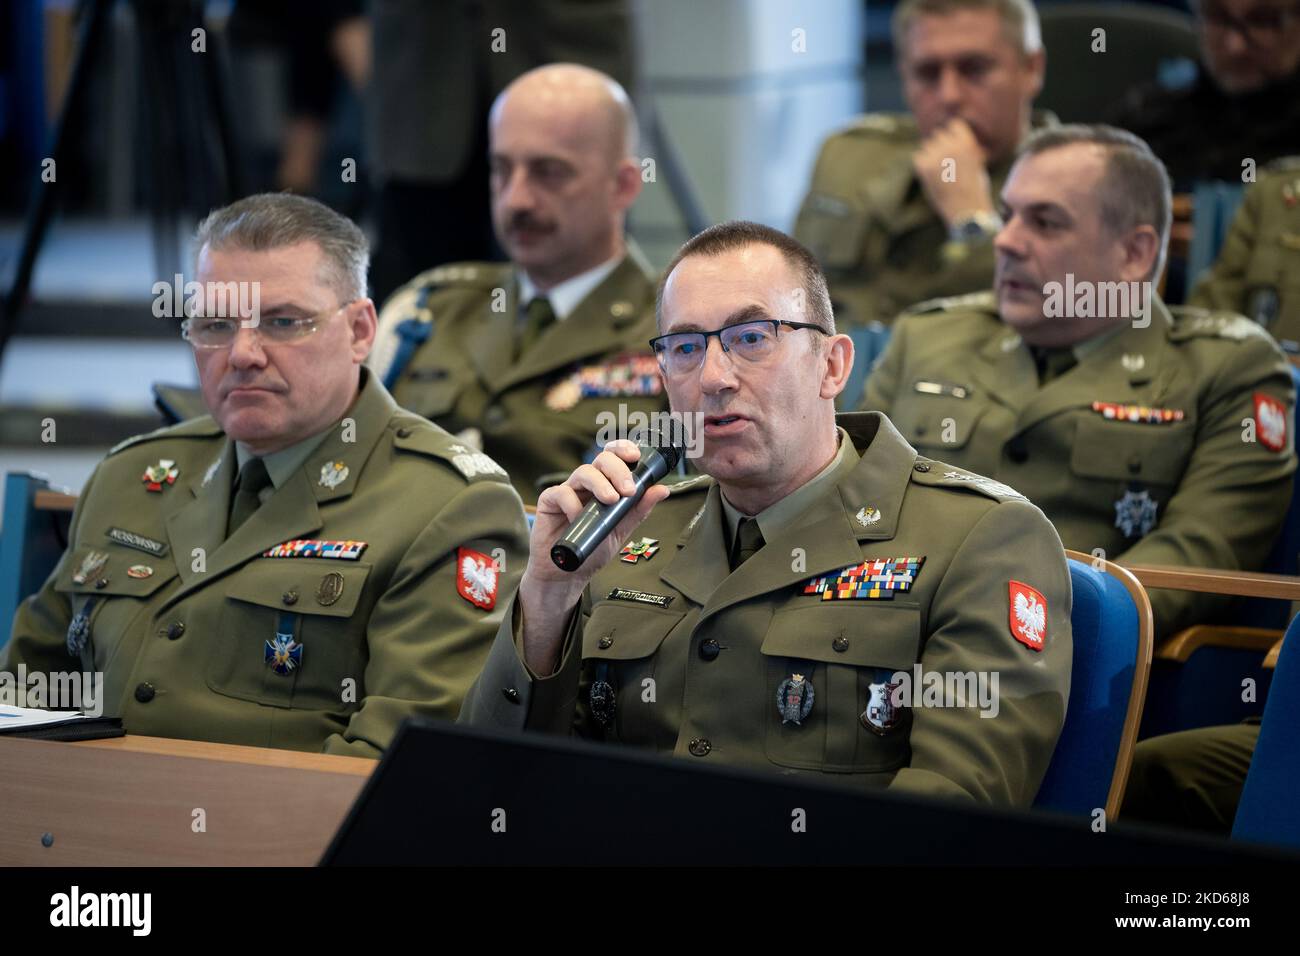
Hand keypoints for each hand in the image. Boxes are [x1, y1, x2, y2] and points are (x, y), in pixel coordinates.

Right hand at [518, 441, 671, 672]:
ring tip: (610, 500)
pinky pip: (561, 493)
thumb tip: (662, 490)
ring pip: (583, 473)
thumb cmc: (592, 549)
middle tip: (628, 490)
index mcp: (605, 485)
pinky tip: (578, 516)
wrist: (567, 573)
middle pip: (601, 460)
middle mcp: (587, 484)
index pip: (614, 458)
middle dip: (618, 470)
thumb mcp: (621, 529)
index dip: (623, 450)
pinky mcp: (550, 502)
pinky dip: (572, 503)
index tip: (635, 457)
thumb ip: (639, 509)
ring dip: (600, 484)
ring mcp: (568, 491)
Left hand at [912, 118, 994, 228]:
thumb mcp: (976, 160)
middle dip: (941, 146)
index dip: (953, 135)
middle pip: (938, 134)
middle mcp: (951, 145)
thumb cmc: (974, 188)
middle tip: (946, 163)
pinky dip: (922, 165)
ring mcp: (936, 156)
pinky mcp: (924, 167)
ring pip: (926, 145)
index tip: (954, 147)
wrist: (967, 210)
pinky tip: (932, 176)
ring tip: (940, 171)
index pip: (953, 125)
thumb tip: (949, 135)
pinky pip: (917, 157)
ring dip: (931, 154)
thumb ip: (963, 147)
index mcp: (967, 142)